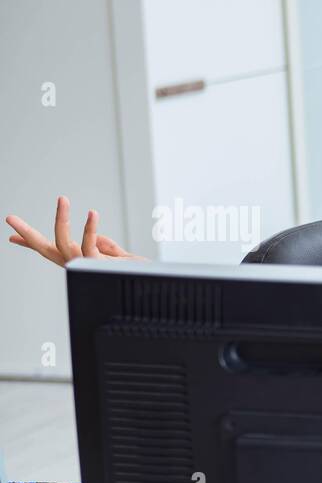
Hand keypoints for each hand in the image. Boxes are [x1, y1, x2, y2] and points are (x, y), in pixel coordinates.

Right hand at [6, 196, 142, 266]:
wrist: (148, 284)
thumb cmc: (134, 272)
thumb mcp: (115, 253)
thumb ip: (103, 242)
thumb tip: (93, 232)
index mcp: (76, 259)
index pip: (48, 249)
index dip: (29, 243)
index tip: (11, 238)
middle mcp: (76, 263)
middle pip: (44, 248)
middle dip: (26, 234)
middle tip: (9, 218)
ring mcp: (84, 264)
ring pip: (62, 241)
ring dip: (61, 218)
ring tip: (62, 198)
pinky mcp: (96, 264)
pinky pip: (89, 244)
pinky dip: (90, 227)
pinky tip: (92, 213)